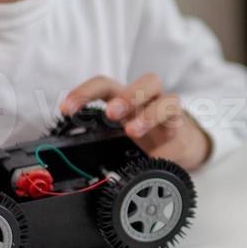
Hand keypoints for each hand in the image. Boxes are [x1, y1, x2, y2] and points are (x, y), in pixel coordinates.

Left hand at [61, 74, 211, 169]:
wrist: (177, 146)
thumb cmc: (142, 137)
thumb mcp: (116, 137)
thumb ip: (101, 143)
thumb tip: (79, 165)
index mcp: (125, 98)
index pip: (104, 86)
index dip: (84, 93)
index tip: (66, 109)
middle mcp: (148, 100)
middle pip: (145, 82)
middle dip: (127, 95)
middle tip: (111, 113)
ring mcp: (167, 112)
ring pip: (168, 100)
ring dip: (149, 114)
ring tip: (132, 131)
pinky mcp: (180, 128)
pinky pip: (177, 125)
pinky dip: (166, 138)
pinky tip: (155, 153)